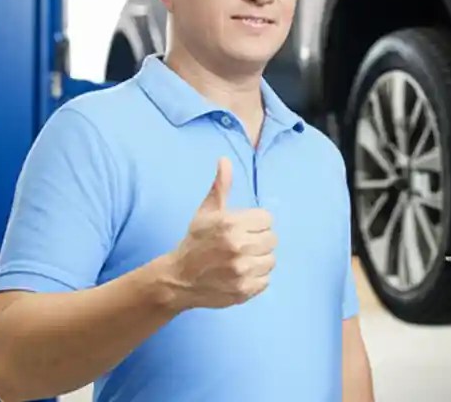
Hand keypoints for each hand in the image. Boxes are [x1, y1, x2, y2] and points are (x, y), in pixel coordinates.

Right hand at [164, 157, 276, 310]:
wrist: (178, 279)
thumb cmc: (195, 242)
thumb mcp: (206, 212)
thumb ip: (220, 187)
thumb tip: (224, 160)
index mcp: (230, 224)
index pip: (268, 219)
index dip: (256, 223)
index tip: (243, 228)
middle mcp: (238, 247)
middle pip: (272, 239)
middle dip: (259, 240)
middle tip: (242, 245)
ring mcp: (241, 271)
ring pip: (271, 260)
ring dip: (259, 259)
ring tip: (242, 259)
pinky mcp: (244, 291)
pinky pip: (266, 280)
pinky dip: (257, 278)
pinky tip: (241, 274)